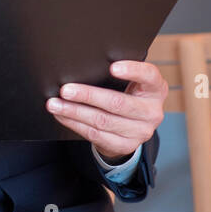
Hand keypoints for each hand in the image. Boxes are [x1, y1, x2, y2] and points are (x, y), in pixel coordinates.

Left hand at [46, 60, 166, 162]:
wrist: (132, 126)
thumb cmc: (126, 94)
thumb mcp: (129, 82)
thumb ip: (115, 73)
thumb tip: (81, 66)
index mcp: (155, 89)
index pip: (150, 76)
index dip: (132, 70)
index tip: (112, 67)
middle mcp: (151, 111)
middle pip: (118, 103)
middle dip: (88, 96)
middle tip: (65, 90)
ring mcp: (141, 131)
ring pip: (102, 121)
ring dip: (74, 112)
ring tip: (55, 104)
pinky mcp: (126, 145)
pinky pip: (95, 134)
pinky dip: (75, 123)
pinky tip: (62, 116)